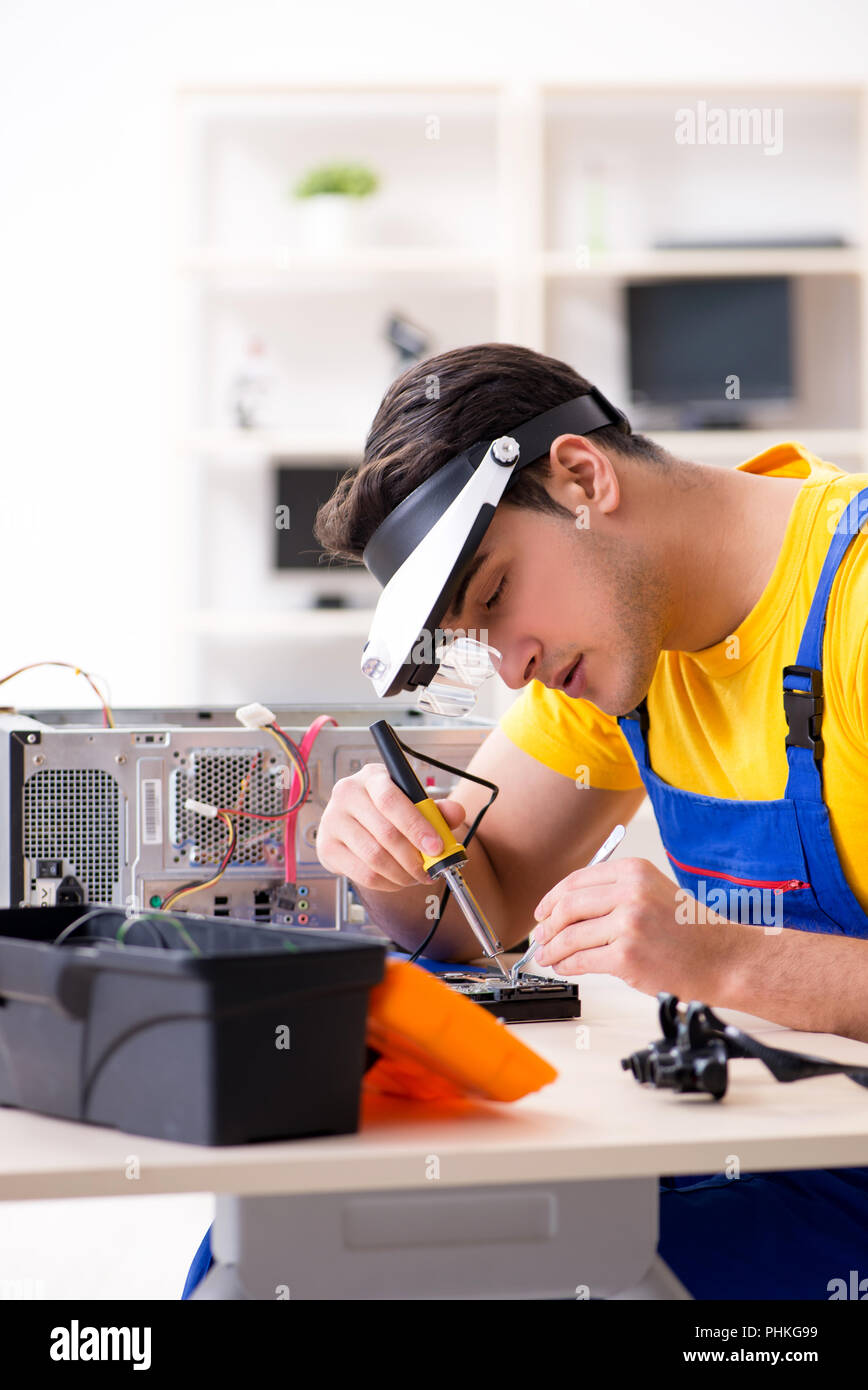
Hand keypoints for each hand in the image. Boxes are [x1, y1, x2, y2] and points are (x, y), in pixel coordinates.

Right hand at [316, 761, 466, 891]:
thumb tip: (456, 812)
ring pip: (374, 857)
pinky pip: (362, 874)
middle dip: (414, 858)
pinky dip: (387, 883)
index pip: (391, 801)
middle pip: (385, 833)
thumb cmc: (388, 811)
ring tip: (415, 876)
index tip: (436, 847)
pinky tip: (397, 879)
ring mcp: (332, 821)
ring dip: (402, 873)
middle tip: (430, 870)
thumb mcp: (414, 803)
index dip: (416, 826)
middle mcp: (347, 794)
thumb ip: (437, 809)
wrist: (357, 823)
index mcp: (372, 777)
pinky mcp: (327, 847)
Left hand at [531, 856, 726, 998]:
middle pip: (568, 906)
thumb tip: (568, 908)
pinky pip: (581, 960)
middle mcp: (630, 892)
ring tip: (547, 956)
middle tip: (541, 937)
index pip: (577, 881)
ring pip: (571, 935)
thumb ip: (615, 893)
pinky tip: (564, 967)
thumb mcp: (654, 892)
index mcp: (633, 871)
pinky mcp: (627, 956)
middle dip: (548, 925)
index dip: (552, 898)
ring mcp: (628, 924)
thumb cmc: (690, 930)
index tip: (542, 912)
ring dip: (552, 949)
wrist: (724, 958)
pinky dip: (566, 965)